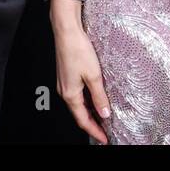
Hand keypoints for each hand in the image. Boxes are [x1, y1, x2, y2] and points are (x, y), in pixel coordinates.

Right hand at [52, 12, 112, 143]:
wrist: (66, 31)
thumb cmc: (78, 50)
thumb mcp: (94, 75)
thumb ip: (100, 96)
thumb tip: (105, 113)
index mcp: (70, 95)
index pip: (83, 120)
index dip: (94, 131)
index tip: (104, 139)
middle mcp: (65, 91)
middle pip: (79, 114)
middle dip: (92, 124)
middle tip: (105, 131)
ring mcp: (64, 83)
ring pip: (78, 104)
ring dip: (90, 112)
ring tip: (103, 117)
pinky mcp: (66, 75)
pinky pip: (77, 94)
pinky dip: (86, 101)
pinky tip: (95, 98)